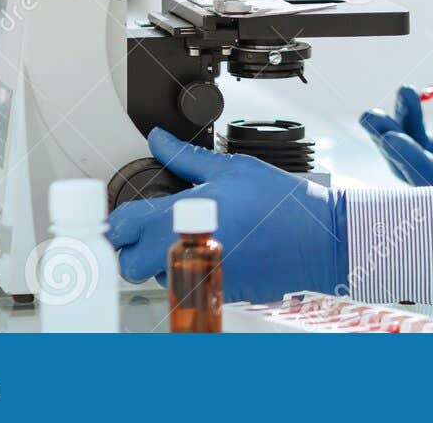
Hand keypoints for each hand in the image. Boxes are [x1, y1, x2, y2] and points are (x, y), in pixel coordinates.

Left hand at [106, 128, 345, 302]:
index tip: (119, 220)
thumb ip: (184, 158)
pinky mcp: (214, 293)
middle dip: (131, 250)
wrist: (315, 239)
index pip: (122, 227)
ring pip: (156, 278)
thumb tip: (158, 139)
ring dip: (161, 261)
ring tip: (189, 236)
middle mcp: (183, 252)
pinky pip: (187, 285)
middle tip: (147, 232)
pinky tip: (214, 249)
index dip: (117, 222)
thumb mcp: (230, 168)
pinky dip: (191, 271)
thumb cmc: (279, 203)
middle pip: (128, 266)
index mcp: (179, 217)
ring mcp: (198, 277)